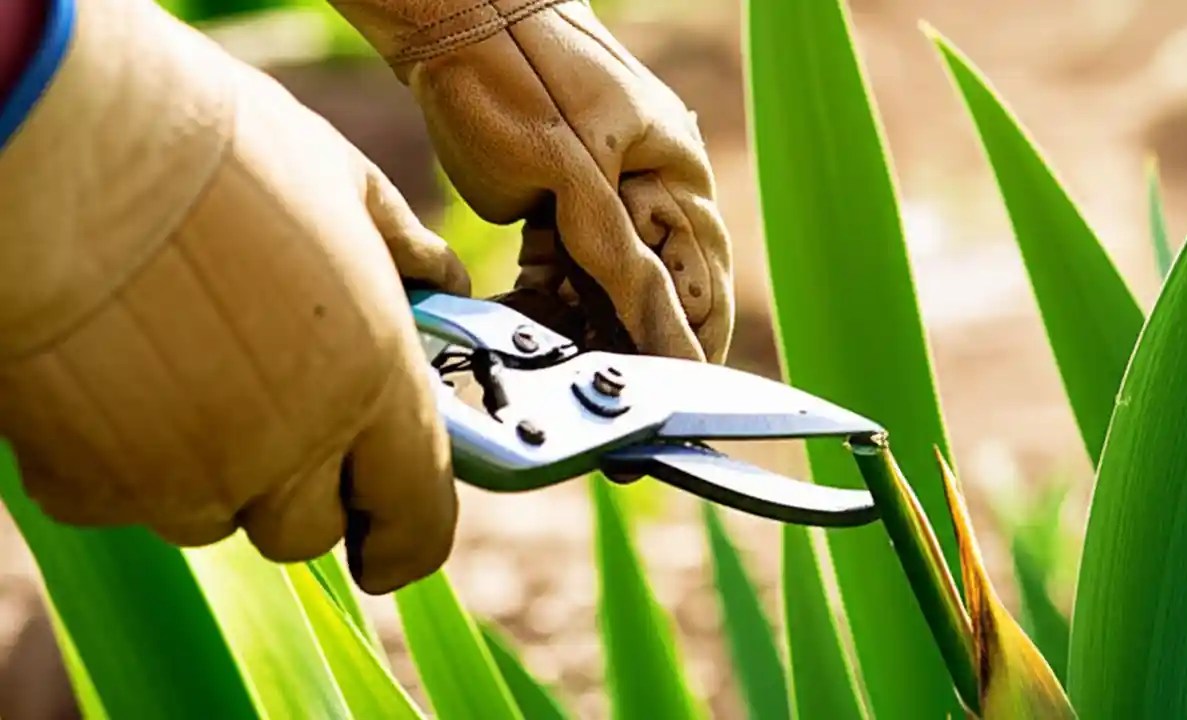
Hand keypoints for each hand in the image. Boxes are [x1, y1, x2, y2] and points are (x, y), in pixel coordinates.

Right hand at [0, 0, 468, 593]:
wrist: (56, 140)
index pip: (417, 521)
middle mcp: (284, 451)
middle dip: (302, 486)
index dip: (408, 534)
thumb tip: (445, 283)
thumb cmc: (211, 146)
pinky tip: (114, 367)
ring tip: (183, 359)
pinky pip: (122, 497)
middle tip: (275, 407)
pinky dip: (123, 454)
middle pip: (307, 529)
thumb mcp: (344, 182)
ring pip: (212, 514)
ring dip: (211, 465)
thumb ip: (407, 253)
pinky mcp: (85, 483)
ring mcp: (180, 477)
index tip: (392, 534)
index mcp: (369, 384)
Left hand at [329, 0, 734, 362]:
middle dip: (628, 343)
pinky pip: (567, 268)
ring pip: (607, 288)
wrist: (446, 19)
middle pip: (656, 293)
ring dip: (581, 324)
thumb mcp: (576, 174)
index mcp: (678, 175)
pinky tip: (526, 318)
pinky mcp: (559, 204)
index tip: (663, 402)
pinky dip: (547, 296)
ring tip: (552, 358)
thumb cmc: (518, 75)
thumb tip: (670, 340)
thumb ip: (624, 260)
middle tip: (594, 386)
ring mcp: (603, 198)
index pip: (702, 287)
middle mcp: (649, 191)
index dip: (686, 349)